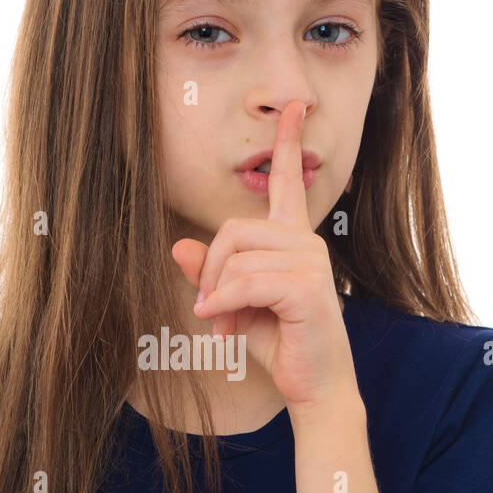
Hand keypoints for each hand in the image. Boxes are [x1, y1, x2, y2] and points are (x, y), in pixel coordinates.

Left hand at [171, 100, 359, 413]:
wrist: (314, 387)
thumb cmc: (280, 344)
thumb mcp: (235, 306)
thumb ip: (212, 276)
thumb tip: (179, 248)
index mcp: (293, 240)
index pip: (288, 183)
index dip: (287, 143)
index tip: (293, 106)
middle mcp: (306, 243)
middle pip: (234, 230)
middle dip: (211, 271)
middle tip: (208, 310)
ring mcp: (311, 263)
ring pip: (238, 258)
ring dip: (218, 296)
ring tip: (221, 327)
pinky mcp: (307, 288)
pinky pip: (248, 282)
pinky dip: (224, 304)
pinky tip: (220, 324)